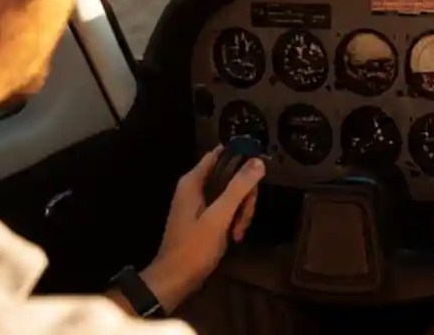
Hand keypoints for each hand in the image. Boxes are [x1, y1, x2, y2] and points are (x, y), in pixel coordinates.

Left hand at [141, 146, 264, 311]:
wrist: (175, 280)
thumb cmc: (194, 247)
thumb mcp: (219, 216)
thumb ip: (238, 188)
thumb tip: (258, 161)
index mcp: (193, 181)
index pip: (219, 154)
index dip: (240, 156)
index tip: (258, 170)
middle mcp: (195, 188)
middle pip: (230, 177)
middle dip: (244, 196)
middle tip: (246, 216)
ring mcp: (200, 204)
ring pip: (231, 195)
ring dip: (241, 212)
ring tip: (239, 232)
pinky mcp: (204, 218)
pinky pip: (226, 209)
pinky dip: (234, 220)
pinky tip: (235, 236)